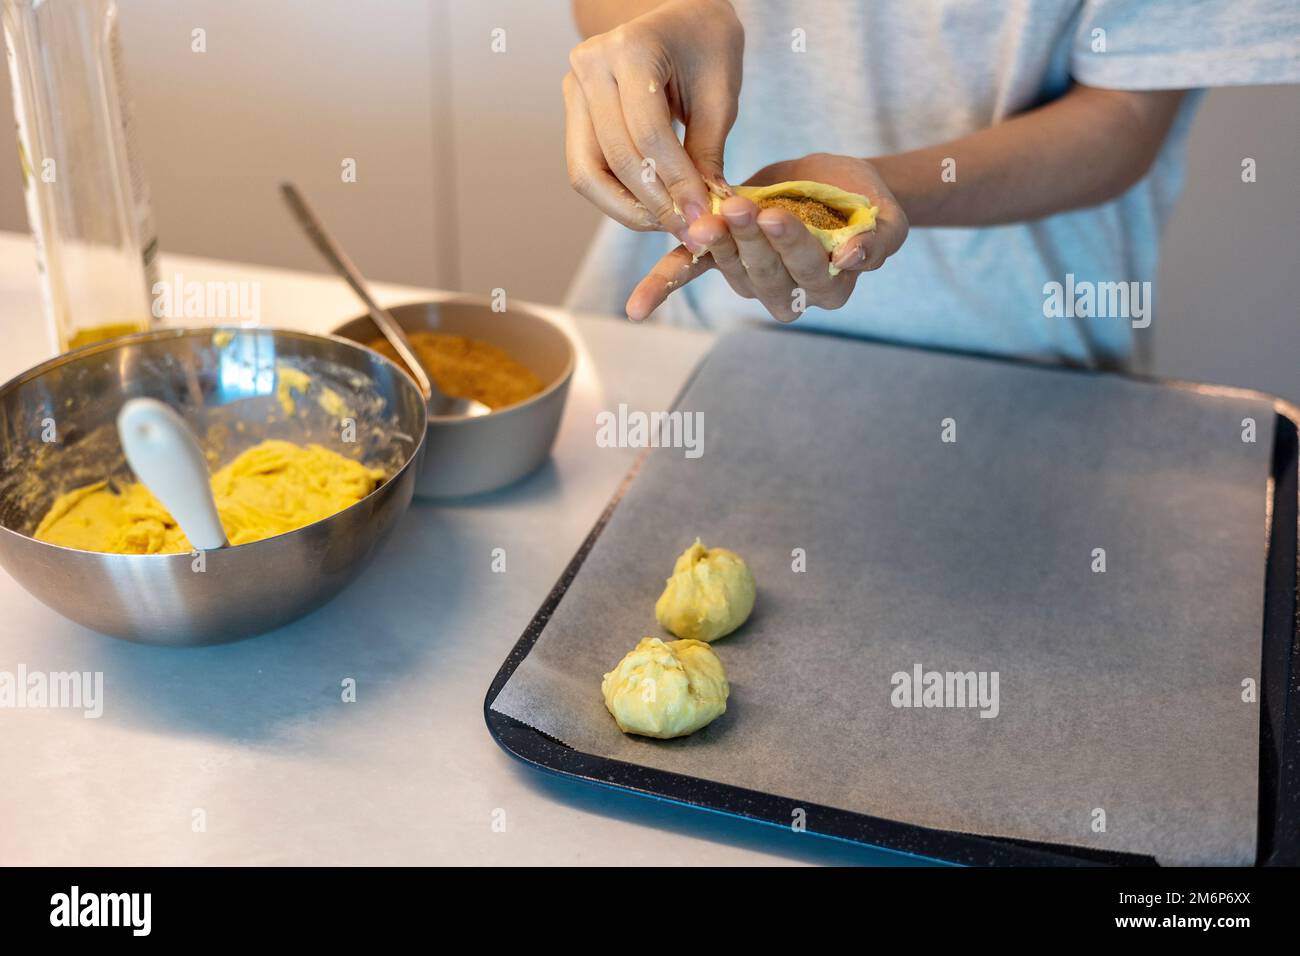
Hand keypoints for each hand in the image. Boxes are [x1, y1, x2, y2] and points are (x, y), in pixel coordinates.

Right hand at [563, 0, 742, 246]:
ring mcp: (574, 88)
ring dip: (627, 209)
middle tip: (686, 228)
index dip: (676, 182)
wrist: (678, 18)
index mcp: (632, 48)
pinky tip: (650, 207)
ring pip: (587, 173)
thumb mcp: (720, 95)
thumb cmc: (706, 48)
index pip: (649, 133)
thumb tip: (702, 213)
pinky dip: (616, 197)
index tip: (702, 215)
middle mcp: (591, 65)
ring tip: (666, 222)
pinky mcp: (572, 111)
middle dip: (653, 203)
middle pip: (614, 157)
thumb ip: (707, 153)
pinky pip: (586, 169)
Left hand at [626, 153, 909, 321]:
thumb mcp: (884, 214)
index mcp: (831, 287)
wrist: (834, 186)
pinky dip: (663, 286)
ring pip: (729, 268)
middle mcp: (787, 292)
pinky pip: (689, 272)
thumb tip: (854, 258)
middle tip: (738, 208)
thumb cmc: (864, 202)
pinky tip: (636, 308)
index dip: (790, 245)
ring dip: (715, 246)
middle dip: (749, 242)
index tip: (774, 215)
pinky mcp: (722, 255)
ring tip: (706, 221)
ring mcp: (750, 276)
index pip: (810, 271)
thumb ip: (879, 238)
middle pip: (766, 273)